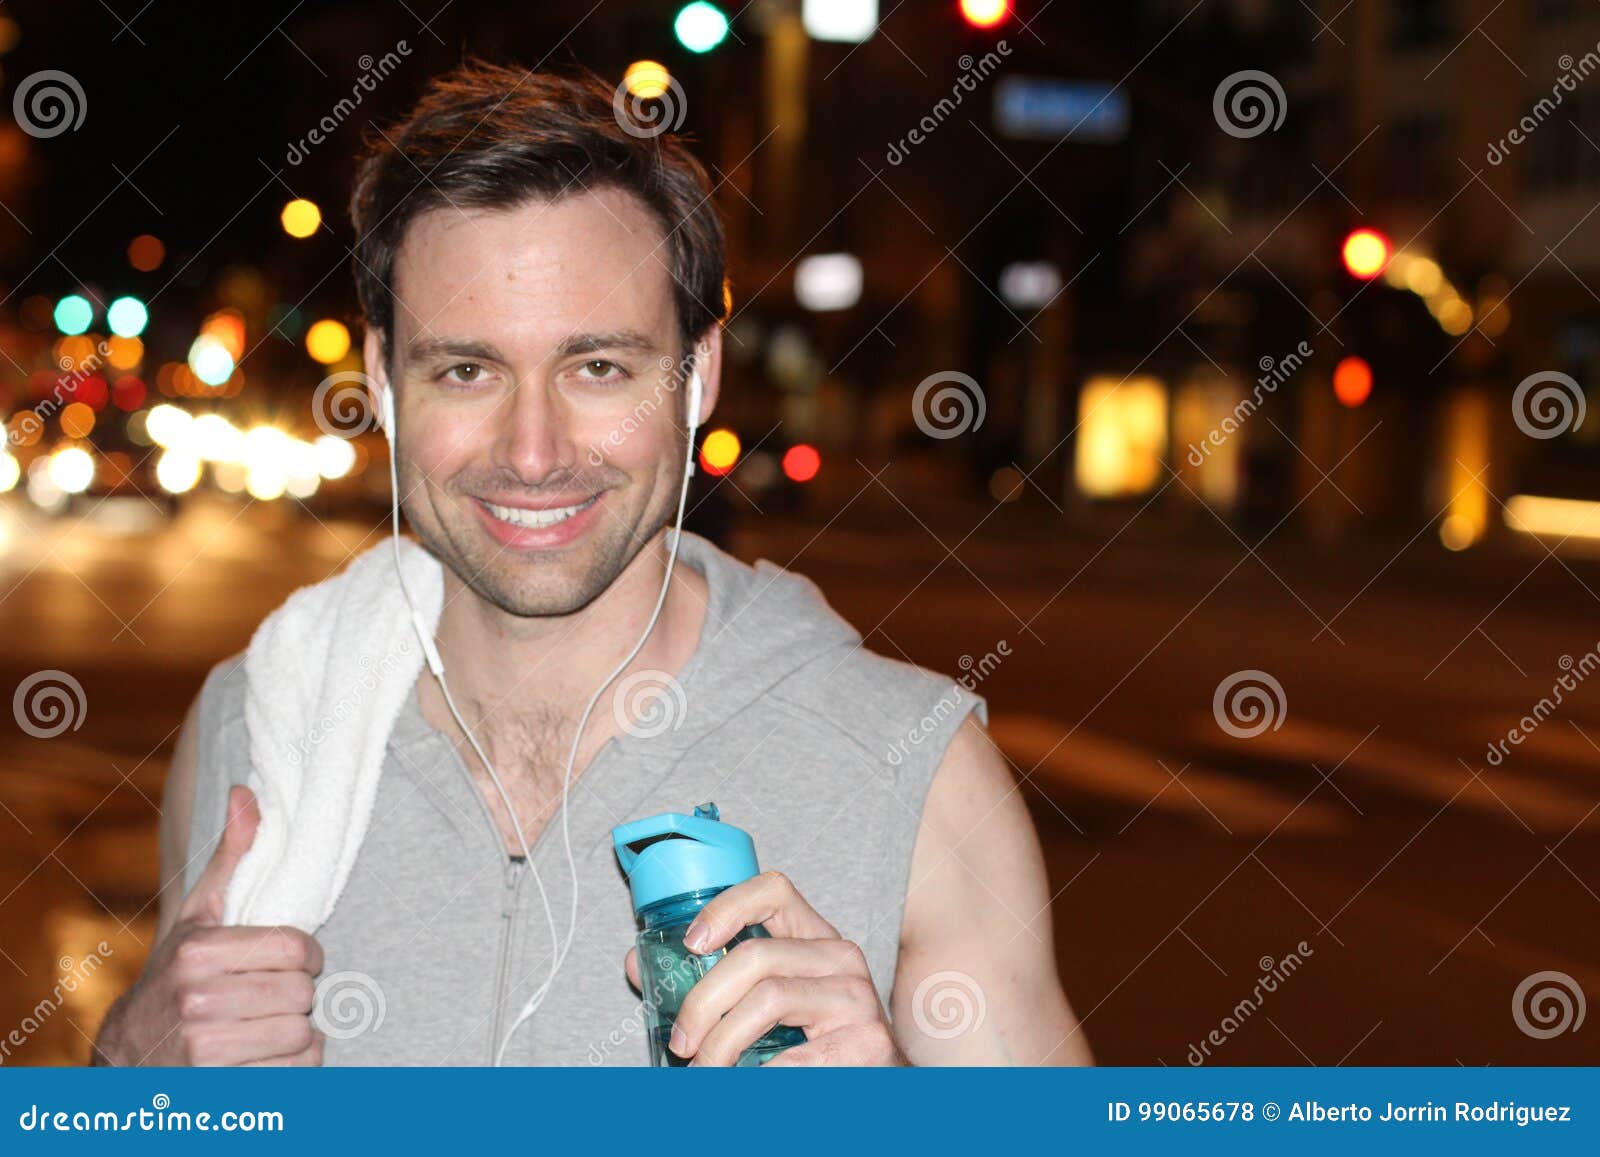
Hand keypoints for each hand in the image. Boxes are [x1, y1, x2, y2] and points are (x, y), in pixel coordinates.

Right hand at [94, 786, 325, 1066]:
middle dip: (296, 996)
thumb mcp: (197, 918)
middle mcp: (196, 1002)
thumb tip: (247, 792)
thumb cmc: (176, 978)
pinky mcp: (219, 1092)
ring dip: (297, 1034)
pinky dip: (292, 1069)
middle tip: (271, 998)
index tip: (293, 961)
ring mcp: (205, 1051)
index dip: (306, 956)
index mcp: (198, 954)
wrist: (130, 1058)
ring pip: (304, 1036)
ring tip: (266, 1027)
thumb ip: (231, 858)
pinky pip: (296, 1075)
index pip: (298, 949)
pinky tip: (264, 1058)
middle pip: (303, 995)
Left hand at [623, 869, 905, 1066]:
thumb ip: (711, 982)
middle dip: (704, 1000)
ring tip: (704, 1070)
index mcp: (815, 938)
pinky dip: (757, 1076)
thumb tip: (641, 965)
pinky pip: (794, 1056)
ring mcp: (858, 998)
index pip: (774, 890)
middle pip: (757, 954)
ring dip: (722, 1043)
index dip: (727, 905)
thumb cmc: (814, 1043)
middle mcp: (841, 957)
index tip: (692, 942)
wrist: (879, 1090)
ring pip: (769, 1000)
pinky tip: (746, 1085)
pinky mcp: (867, 1042)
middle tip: (681, 1040)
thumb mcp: (767, 1004)